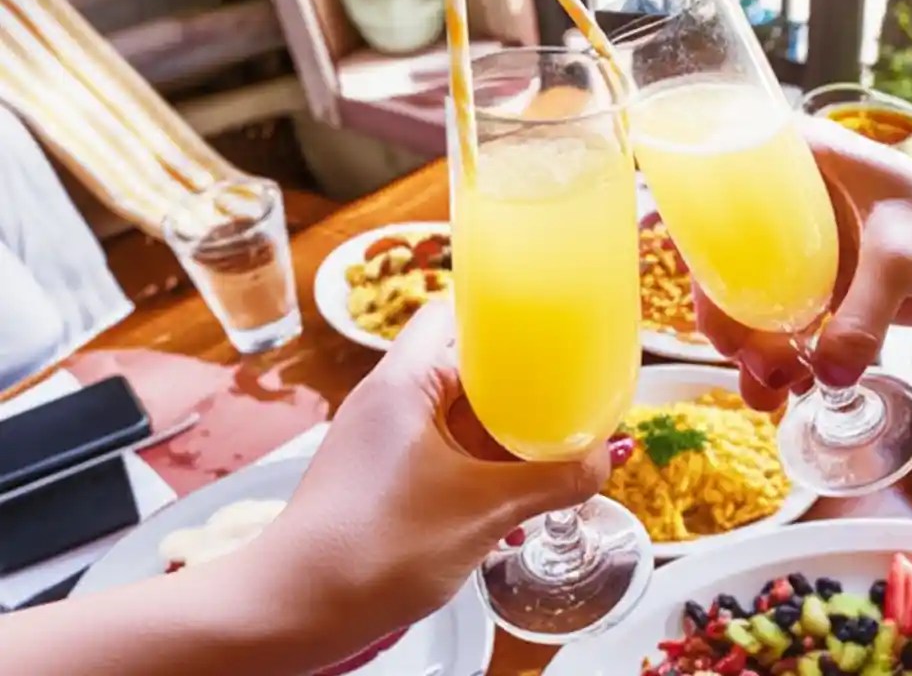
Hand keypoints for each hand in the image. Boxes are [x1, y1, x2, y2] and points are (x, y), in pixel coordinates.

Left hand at [258, 301, 609, 632]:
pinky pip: (444, 456)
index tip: (560, 335)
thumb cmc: (372, 548)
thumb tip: (603, 461)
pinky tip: (509, 512)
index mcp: (406, 381)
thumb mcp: (484, 511)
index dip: (511, 321)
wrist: (294, 609)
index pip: (461, 315)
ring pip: (459, 418)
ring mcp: (382, 439)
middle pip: (468, 369)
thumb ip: (553, 480)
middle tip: (570, 409)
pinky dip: (480, 473)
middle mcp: (389, 399)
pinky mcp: (381, 477)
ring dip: (504, 441)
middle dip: (522, 393)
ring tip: (549, 468)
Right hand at [697, 116, 911, 409]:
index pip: (714, 196)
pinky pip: (785, 329)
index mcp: (795, 163)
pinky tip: (792, 393)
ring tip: (772, 393)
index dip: (696, 250)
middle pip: (723, 265)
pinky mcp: (825, 289)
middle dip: (728, 323)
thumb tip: (825, 376)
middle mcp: (788, 204)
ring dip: (751, 352)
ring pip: (751, 304)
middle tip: (750, 363)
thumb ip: (865, 314)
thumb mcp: (907, 256)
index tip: (712, 304)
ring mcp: (804, 250)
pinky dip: (782, 362)